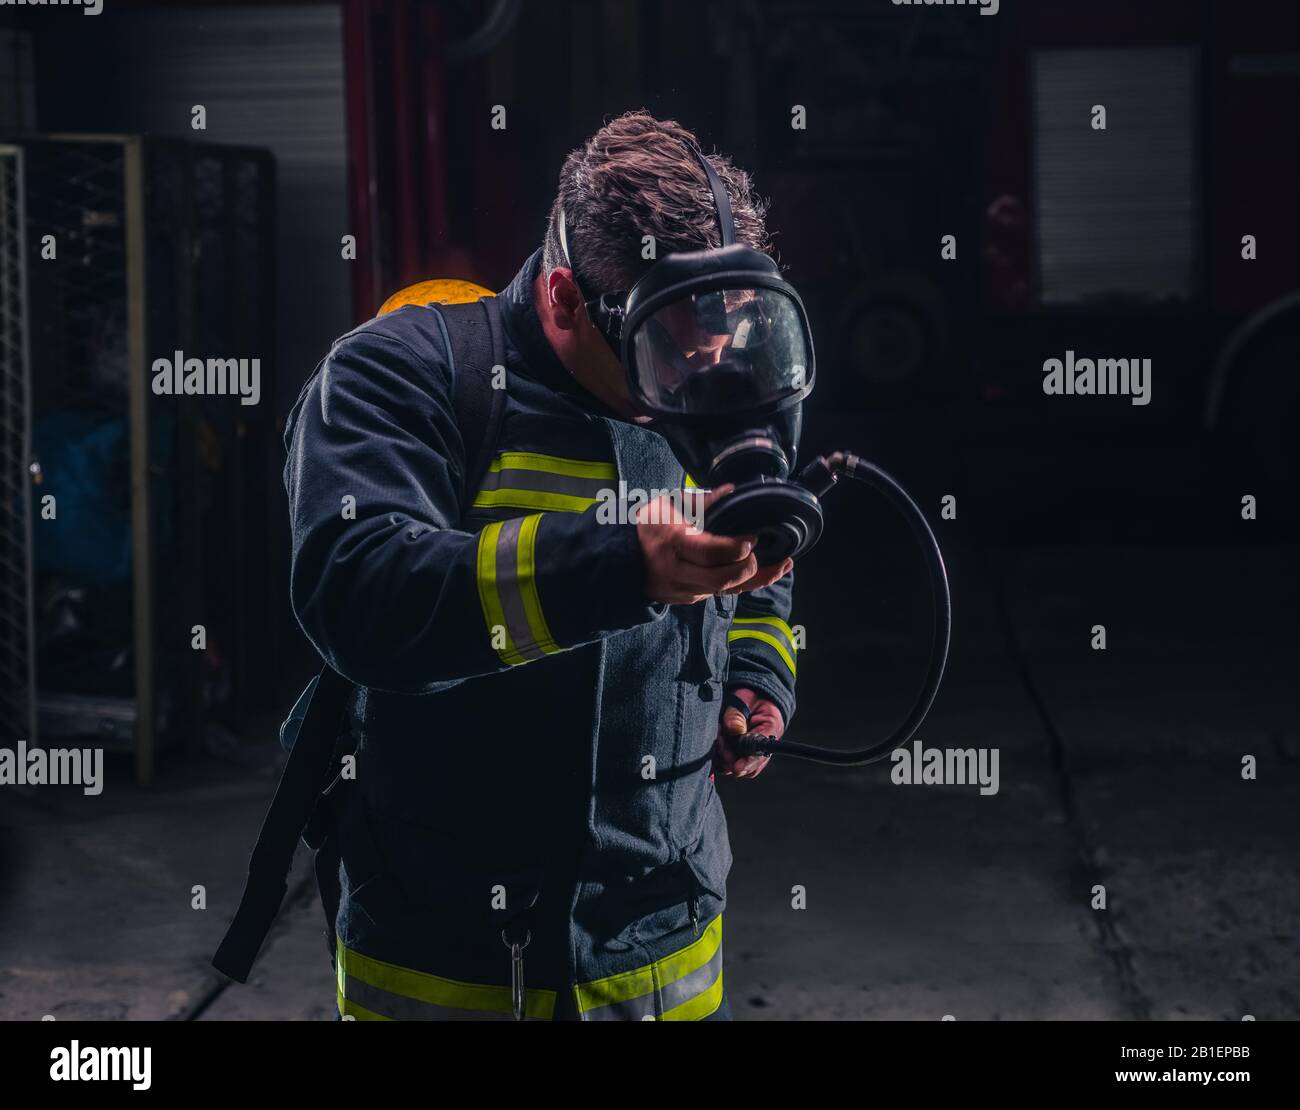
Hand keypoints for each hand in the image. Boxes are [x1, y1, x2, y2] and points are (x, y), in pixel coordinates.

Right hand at [637, 485, 792, 605]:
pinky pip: (718, 594)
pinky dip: (740, 584)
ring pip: (724, 590)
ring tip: (781, 565)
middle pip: (721, 578)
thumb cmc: (650, 525)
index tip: (753, 538)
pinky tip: (761, 573)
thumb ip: (701, 500)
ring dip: (754, 579)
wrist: (623, 557)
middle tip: (762, 553)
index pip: (710, 552)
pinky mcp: (686, 599)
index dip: (737, 548)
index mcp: (673, 542)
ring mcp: (681, 588)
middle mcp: (676, 570)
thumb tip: (731, 491)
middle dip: (749, 568)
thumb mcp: (669, 504)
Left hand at [713, 687, 783, 778]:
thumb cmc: (751, 698)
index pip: (761, 752)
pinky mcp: (736, 755)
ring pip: (734, 767)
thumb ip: (737, 714)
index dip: (749, 762)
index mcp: (770, 732)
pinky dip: (717, 757)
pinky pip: (725, 764)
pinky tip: (714, 742)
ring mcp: (748, 754)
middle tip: (720, 738)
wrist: (752, 697)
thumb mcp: (745, 699)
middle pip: (747, 768)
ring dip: (721, 756)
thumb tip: (733, 730)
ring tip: (718, 736)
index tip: (737, 767)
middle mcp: (761, 748)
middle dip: (729, 758)